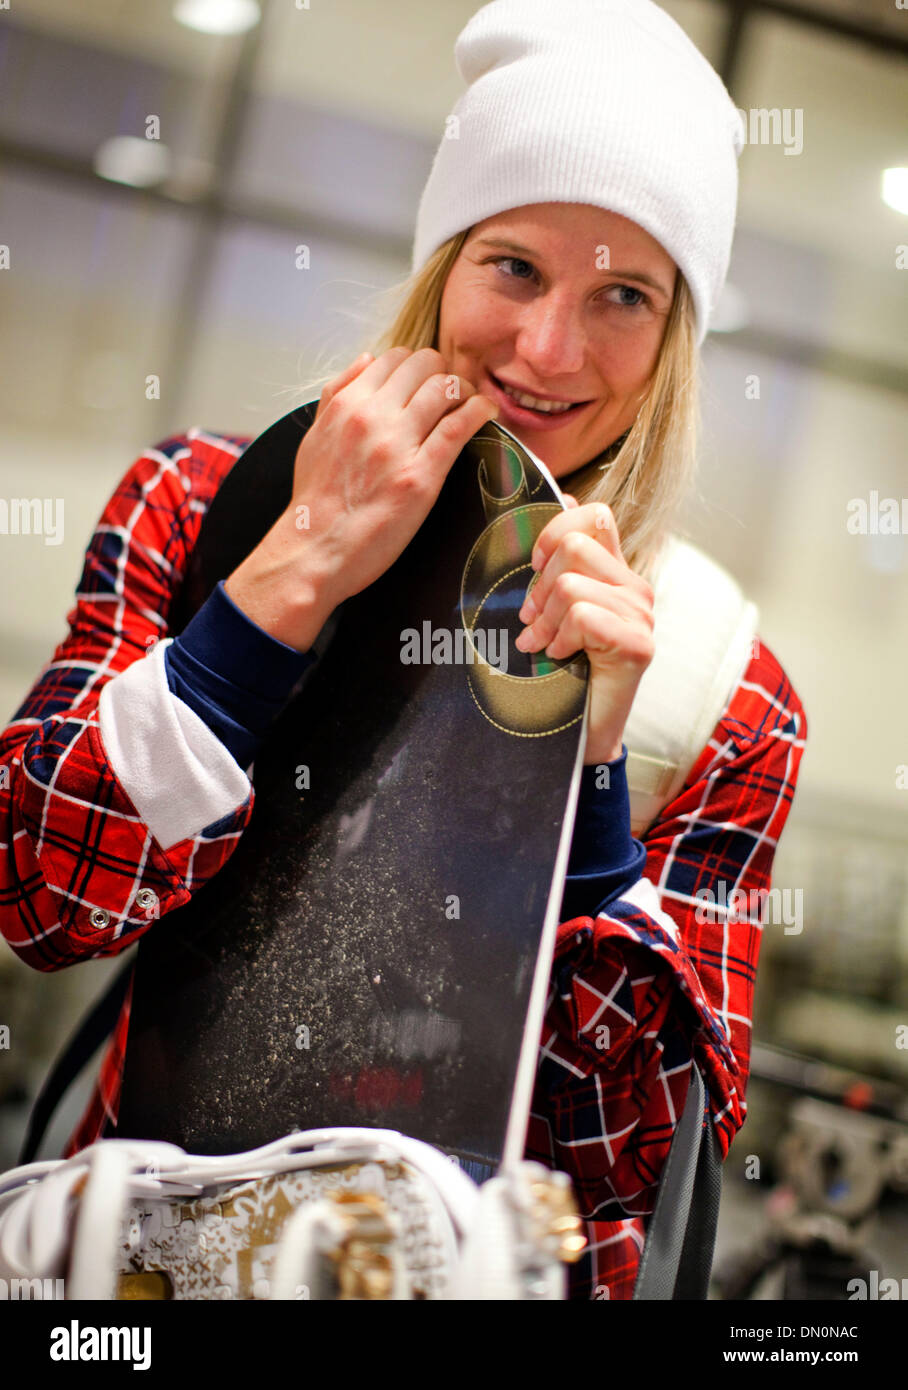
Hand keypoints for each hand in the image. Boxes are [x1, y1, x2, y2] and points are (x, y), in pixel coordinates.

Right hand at [225, 347, 497, 650]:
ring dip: (464, 391)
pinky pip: (459, 426)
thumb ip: (338, 392)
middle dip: (443, 373)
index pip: (394, 357)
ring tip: (469, 405)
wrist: (314, 550)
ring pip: (446, 389)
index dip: (416, 366)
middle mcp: (372, 416)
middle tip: (450, 394)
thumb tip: (366, 357)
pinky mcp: (420, 475)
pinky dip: (479, 411)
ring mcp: (397, 444)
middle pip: (425, 365)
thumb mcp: (314, 435)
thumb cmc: (315, 500)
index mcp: (347, 404)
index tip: (426, 381)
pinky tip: (486, 413)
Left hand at [514, 499, 654, 764]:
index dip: (555, 532)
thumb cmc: (556, 670)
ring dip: (547, 621)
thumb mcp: (547, 609)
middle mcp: (634, 589)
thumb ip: (553, 565)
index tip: (534, 567)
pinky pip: (584, 617)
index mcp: (613, 573)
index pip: (595, 515)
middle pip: (574, 547)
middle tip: (534, 622)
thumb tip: (562, 500)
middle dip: (540, 587)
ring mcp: (641, 616)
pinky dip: (561, 640)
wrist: (575, 733)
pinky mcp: (638, 644)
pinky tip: (562, 659)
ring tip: (546, 645)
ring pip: (571, 586)